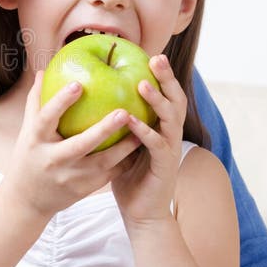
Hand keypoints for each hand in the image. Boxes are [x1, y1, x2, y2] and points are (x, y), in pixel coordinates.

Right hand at [7, 71, 140, 218]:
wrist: (26, 201)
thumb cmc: (28, 156)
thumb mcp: (27, 130)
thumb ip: (36, 101)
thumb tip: (45, 70)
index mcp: (35, 140)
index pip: (46, 118)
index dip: (60, 102)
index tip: (78, 84)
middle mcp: (53, 160)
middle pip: (80, 144)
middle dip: (103, 129)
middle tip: (124, 111)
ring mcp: (70, 177)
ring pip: (102, 162)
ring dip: (124, 147)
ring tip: (143, 127)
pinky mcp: (84, 189)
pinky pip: (110, 174)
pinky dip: (125, 160)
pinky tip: (141, 145)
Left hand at [111, 55, 186, 225]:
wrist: (142, 214)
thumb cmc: (127, 178)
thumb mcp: (121, 145)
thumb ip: (116, 124)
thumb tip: (91, 98)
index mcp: (161, 128)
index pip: (165, 94)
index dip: (161, 74)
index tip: (149, 52)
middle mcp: (170, 135)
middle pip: (175, 100)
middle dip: (167, 78)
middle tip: (156, 58)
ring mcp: (170, 150)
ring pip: (170, 119)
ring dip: (157, 100)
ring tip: (143, 83)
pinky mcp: (165, 167)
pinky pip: (156, 145)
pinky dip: (144, 131)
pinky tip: (130, 120)